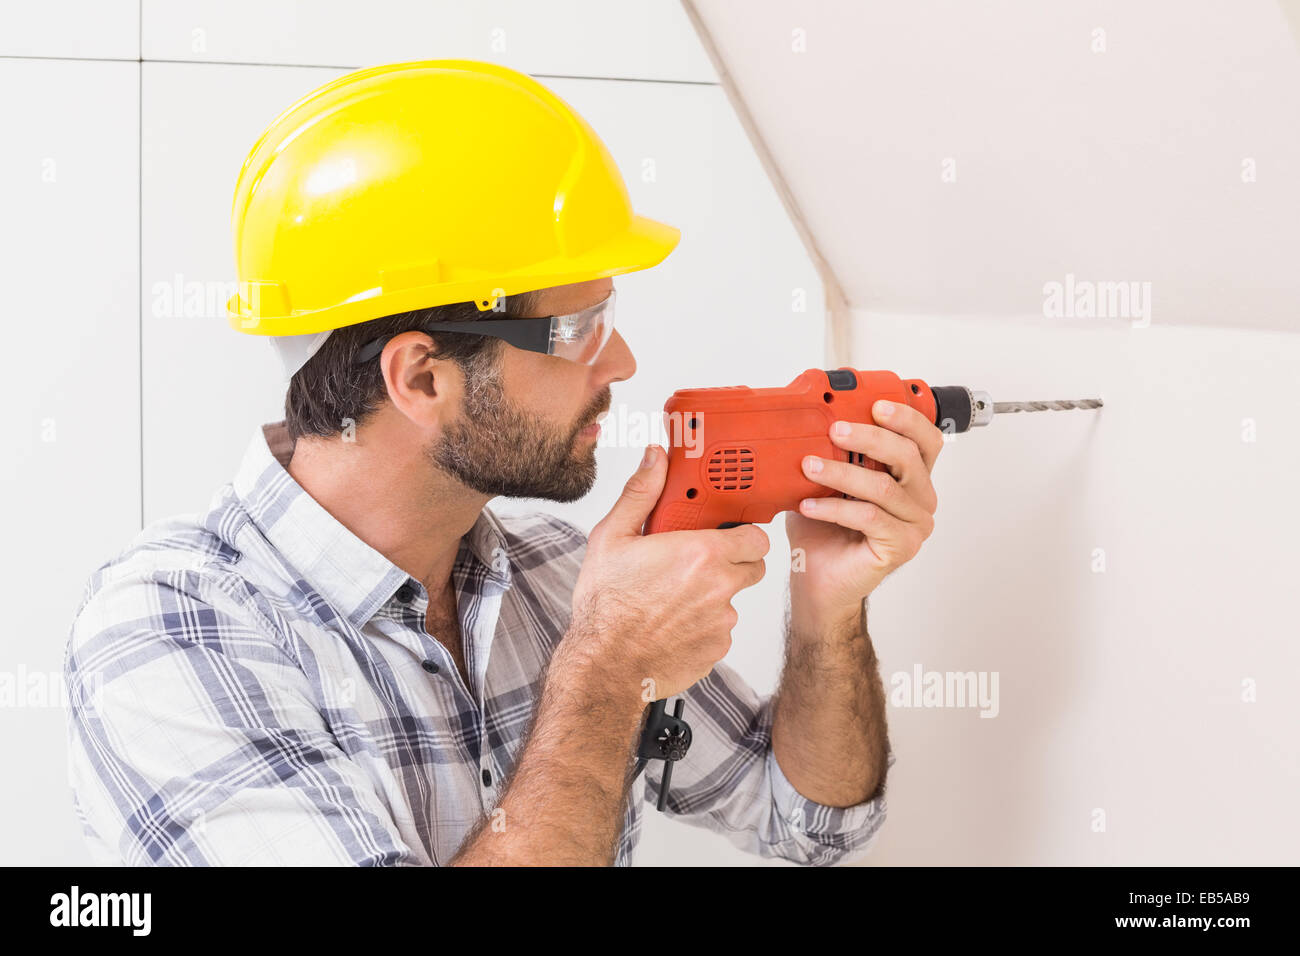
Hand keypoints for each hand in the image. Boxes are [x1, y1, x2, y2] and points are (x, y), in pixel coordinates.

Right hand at [564, 445, 769, 702]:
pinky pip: (721, 631)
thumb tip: (655, 459)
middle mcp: (720, 587)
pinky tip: (673, 624)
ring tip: (674, 598)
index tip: (727, 534)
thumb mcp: (613, 537)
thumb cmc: (606, 606)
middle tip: (700, 563)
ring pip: (734, 600)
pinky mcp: (717, 650)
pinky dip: (704, 626)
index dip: (744, 534)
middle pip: (754, 567)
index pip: (757, 536)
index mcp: (701, 553)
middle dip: (734, 562)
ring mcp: (722, 622)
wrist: (605, 666)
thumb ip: (641, 493)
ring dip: (715, 596)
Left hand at [786, 399, 942, 620]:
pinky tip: (810, 505)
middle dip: (870, 437)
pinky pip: (869, 517)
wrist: (818, 578)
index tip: (876, 405)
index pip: (925, 440)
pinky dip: (834, 507)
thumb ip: (829, 453)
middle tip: (835, 430)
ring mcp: (914, 525)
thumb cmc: (825, 531)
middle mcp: (920, 499)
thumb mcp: (826, 482)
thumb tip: (807, 420)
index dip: (906, 419)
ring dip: (842, 472)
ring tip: (809, 467)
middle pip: (908, 457)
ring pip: (884, 487)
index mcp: (911, 478)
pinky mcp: (900, 546)